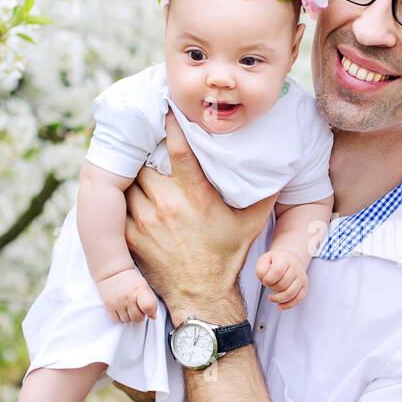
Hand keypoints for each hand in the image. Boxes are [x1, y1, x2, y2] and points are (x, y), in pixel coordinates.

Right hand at [96, 268, 157, 322]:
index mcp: (139, 291)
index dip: (150, 311)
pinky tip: (121, 308)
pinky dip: (120, 317)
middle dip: (139, 315)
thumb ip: (151, 301)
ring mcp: (117, 303)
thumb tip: (153, 317)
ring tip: (128, 306)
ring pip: (127, 320)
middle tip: (137, 307)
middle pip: (138, 318)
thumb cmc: (130, 280)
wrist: (111, 273)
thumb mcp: (144, 286)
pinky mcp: (108, 306)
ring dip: (129, 316)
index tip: (148, 308)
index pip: (148, 307)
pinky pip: (117, 320)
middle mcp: (128, 298)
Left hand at [124, 110, 276, 324]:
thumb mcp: (252, 222)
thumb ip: (264, 191)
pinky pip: (120, 204)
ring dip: (133, 170)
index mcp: (196, 196)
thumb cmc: (227, 255)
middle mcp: (167, 204)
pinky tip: (126, 187)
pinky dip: (123, 194)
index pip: (179, 148)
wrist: (202, 295)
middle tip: (145, 133)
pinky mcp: (131, 235)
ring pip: (130, 179)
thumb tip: (282, 165)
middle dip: (146, 146)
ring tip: (136, 159)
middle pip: (146, 159)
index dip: (171, 122)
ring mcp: (145, 220)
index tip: (166, 106)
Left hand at [256, 248, 307, 309]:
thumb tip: (264, 279)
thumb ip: (261, 269)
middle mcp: (296, 268)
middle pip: (283, 285)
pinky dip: (288, 305)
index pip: (277, 271)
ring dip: (278, 298)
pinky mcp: (304, 286)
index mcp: (285, 259)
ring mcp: (301, 277)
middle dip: (272, 288)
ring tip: (271, 297)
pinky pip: (298, 299)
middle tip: (270, 285)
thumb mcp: (264, 260)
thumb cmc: (275, 261)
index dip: (268, 280)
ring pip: (290, 294)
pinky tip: (279, 306)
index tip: (264, 281)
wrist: (290, 259)